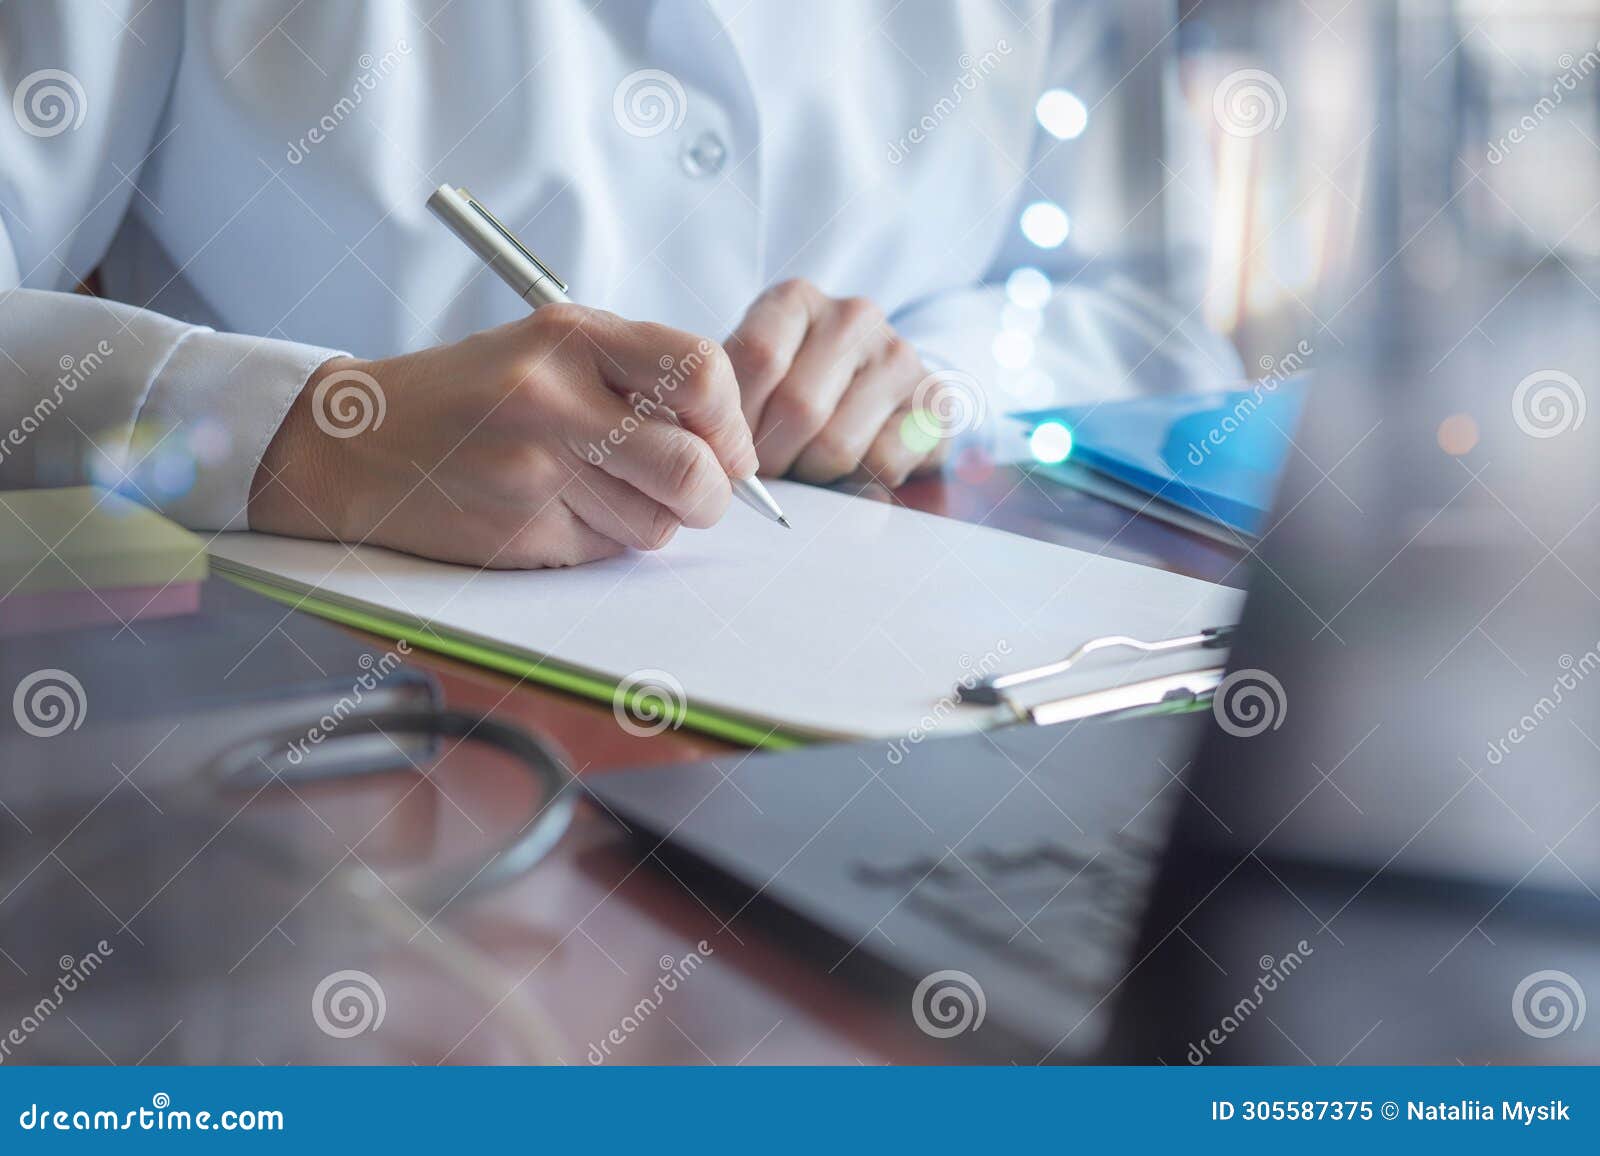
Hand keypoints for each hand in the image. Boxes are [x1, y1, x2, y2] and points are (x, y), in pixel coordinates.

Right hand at [249, 305, 757, 567]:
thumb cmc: (468, 394)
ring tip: (600, 492)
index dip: (731, 422)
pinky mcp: (520, 530)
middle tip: (695, 494)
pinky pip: (607, 552)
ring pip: (656, 523)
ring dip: (650, 521)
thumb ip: (638, 377)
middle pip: (692, 467)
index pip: (703, 373)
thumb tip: (729, 442)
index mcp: (573, 335)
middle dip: (710, 494)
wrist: (358, 442)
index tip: (726, 446)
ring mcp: (534, 468)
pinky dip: (603, 542)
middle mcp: (555, 397)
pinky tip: (559, 512)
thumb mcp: (550, 349)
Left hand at [725, 278, 947, 485]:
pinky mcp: (934, 403)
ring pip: (836, 444)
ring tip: (806, 466)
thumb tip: (721, 459)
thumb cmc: (797, 392)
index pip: (758, 357)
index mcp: (796, 300)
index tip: (732, 446)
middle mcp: (854, 316)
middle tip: (769, 470)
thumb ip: (731, 403)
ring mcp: (899, 357)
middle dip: (773, 458)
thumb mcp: (753, 382)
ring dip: (812, 473)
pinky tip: (849, 467)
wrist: (873, 398)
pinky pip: (880, 463)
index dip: (737, 419)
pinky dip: (856, 481)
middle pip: (798, 407)